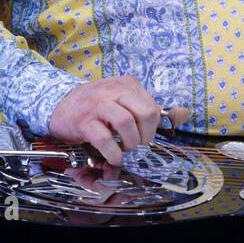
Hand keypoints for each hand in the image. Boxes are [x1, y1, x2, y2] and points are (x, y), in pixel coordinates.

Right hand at [48, 74, 190, 166]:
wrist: (60, 106)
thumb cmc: (96, 106)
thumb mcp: (124, 101)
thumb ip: (150, 108)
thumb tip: (184, 114)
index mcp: (127, 85)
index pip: (153, 107)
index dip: (154, 127)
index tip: (145, 136)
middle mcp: (113, 90)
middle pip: (145, 113)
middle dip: (146, 135)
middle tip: (138, 144)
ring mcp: (97, 105)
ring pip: (126, 123)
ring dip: (131, 143)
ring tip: (125, 149)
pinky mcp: (84, 122)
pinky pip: (104, 138)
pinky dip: (113, 152)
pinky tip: (114, 157)